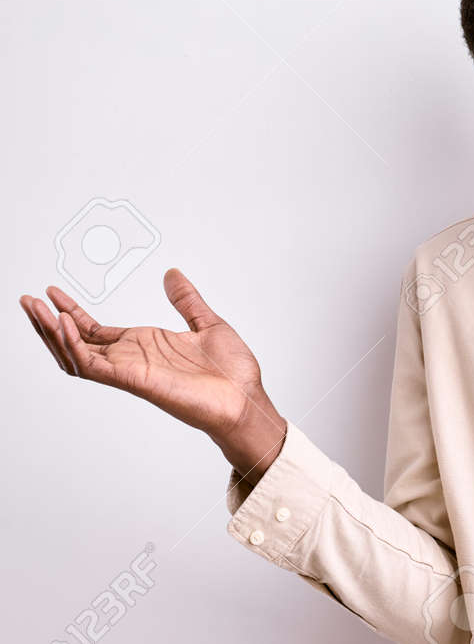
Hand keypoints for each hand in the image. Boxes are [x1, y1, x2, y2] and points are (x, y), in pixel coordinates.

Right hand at [19, 268, 286, 478]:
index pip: (94, 329)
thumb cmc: (232, 372)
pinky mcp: (134, 381)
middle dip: (48, 323)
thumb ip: (186, 300)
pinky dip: (75, 346)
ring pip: (76, 355)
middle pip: (76, 342)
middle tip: (28, 300)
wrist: (246, 399)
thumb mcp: (208, 323)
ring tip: (36, 310)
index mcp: (143, 345)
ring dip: (53, 334)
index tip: (51, 292)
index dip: (70, 312)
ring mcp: (130, 371)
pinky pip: (94, 366)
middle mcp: (131, 359)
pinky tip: (65, 325)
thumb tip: (173, 274)